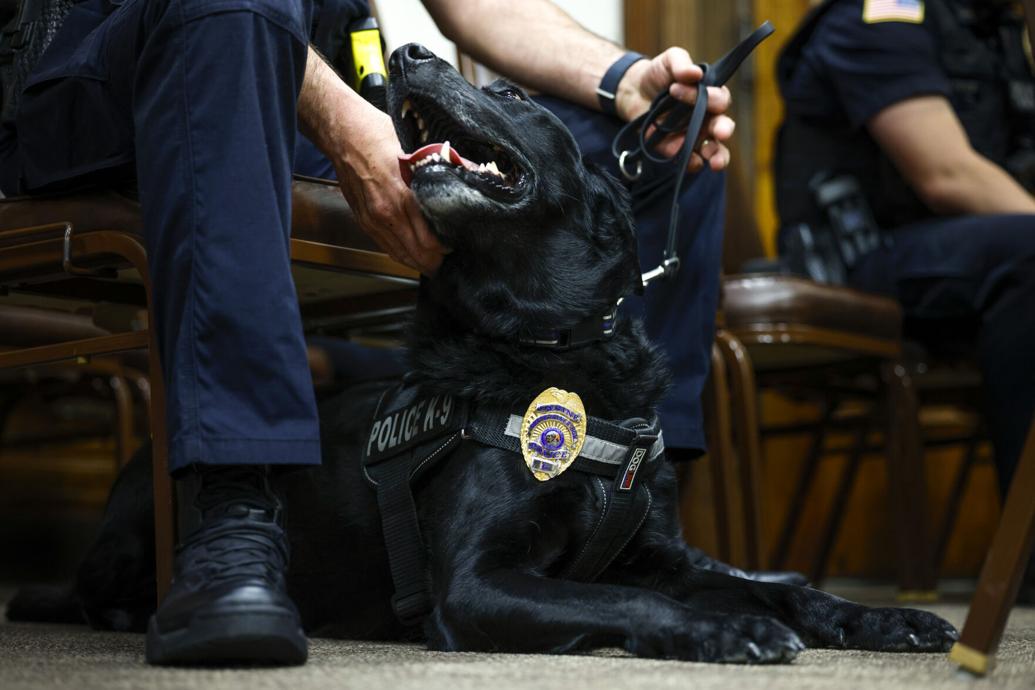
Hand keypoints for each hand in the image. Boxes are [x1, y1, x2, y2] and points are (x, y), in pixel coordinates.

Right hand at [330, 105, 445, 274]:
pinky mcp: (364, 221)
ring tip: (433, 260)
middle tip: (448, 257)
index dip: (446, 247)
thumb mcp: (416, 149)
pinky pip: (386, 247)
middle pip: (418, 255)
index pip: (430, 241)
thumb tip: (471, 172)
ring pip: (401, 256)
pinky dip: (402, 254)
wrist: (343, 134)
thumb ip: (444, 166)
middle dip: (436, 261)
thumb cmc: (378, 136)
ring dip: (419, 262)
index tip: (456, 242)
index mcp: (403, 197)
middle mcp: (386, 214)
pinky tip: (413, 252)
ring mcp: (373, 220)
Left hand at [615, 47, 734, 171]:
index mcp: (709, 95)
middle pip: (722, 126)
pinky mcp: (677, 149)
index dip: (707, 96)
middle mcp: (706, 117)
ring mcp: (693, 135)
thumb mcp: (669, 60)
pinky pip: (690, 160)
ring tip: (716, 162)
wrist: (633, 91)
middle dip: (724, 130)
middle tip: (721, 132)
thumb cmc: (658, 74)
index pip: (718, 98)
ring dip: (717, 155)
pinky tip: (692, 162)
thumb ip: (681, 62)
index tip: (675, 88)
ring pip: (713, 149)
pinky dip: (693, 162)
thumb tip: (694, 72)